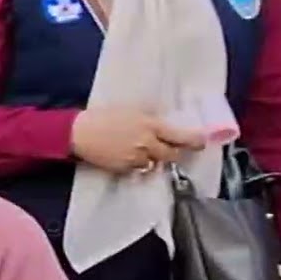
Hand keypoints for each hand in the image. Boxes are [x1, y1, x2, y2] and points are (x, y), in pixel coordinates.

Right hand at [70, 107, 206, 174]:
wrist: (79, 132)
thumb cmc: (102, 115)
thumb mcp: (131, 110)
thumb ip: (150, 117)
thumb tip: (165, 121)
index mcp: (150, 125)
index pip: (181, 136)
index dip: (194, 141)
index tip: (201, 142)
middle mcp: (147, 143)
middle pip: (172, 154)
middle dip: (174, 152)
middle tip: (174, 149)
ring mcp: (136, 158)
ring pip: (155, 163)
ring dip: (153, 158)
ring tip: (142, 150)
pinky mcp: (125, 169)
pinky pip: (138, 168)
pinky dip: (137, 163)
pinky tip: (127, 155)